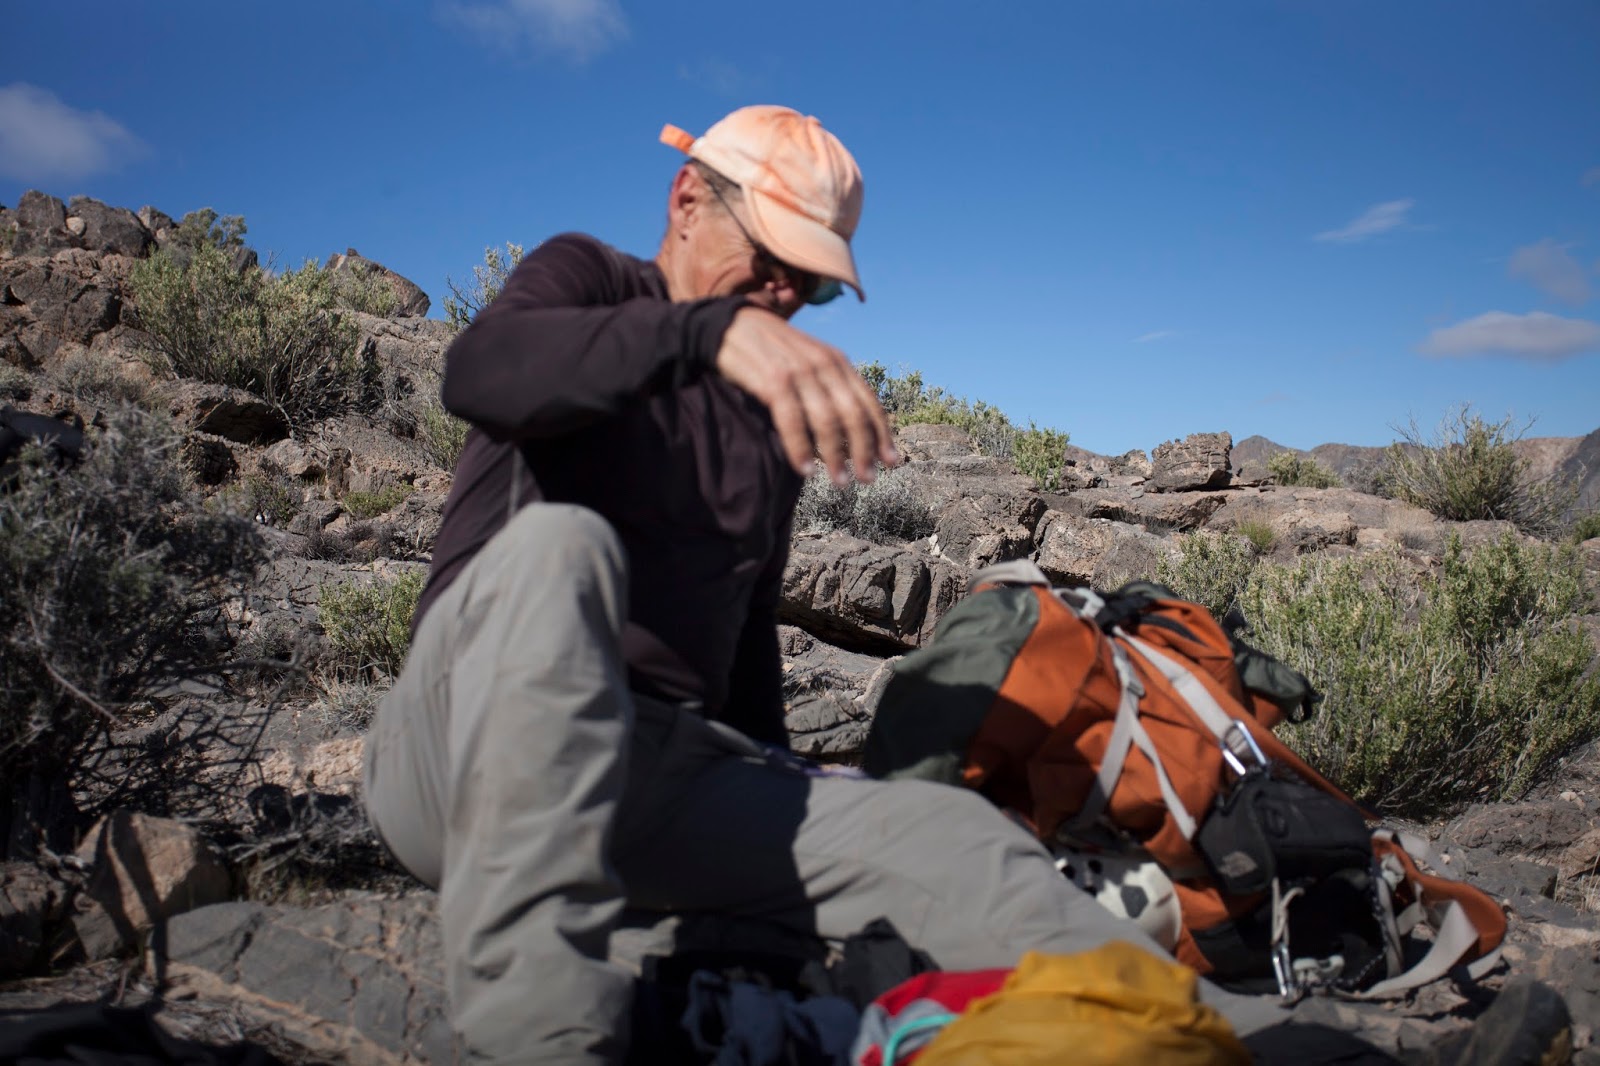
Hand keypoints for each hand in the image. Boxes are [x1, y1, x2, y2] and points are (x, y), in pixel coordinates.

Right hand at [716, 308, 899, 483]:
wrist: (731, 325)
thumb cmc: (772, 352)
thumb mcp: (809, 362)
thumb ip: (828, 389)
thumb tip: (848, 435)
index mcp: (837, 361)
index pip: (868, 402)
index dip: (882, 434)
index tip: (892, 462)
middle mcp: (823, 364)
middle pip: (853, 413)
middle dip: (864, 450)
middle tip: (867, 479)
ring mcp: (798, 371)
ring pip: (826, 419)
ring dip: (835, 455)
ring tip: (840, 481)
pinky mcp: (772, 379)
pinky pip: (791, 419)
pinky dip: (800, 446)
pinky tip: (805, 469)